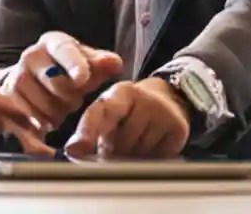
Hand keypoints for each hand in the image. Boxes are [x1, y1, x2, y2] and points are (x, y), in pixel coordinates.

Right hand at [1, 31, 123, 130]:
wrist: (34, 80)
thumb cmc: (69, 70)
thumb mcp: (87, 64)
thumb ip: (103, 64)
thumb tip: (115, 63)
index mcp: (53, 42)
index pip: (64, 51)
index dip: (74, 64)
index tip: (82, 79)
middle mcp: (30, 55)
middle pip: (56, 83)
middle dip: (71, 96)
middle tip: (74, 96)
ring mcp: (16, 77)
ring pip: (43, 105)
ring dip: (57, 112)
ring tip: (60, 106)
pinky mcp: (7, 99)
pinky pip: (29, 119)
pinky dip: (43, 124)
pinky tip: (48, 119)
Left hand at [64, 77, 189, 158]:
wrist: (168, 99)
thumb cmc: (130, 112)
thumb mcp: (110, 114)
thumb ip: (91, 131)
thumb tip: (73, 151)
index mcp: (116, 94)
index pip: (98, 113)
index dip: (86, 132)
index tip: (74, 149)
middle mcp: (139, 96)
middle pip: (118, 141)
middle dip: (114, 150)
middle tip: (118, 143)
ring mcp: (160, 110)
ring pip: (137, 151)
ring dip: (133, 155)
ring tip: (138, 140)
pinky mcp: (177, 125)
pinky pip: (157, 155)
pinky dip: (152, 156)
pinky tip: (154, 143)